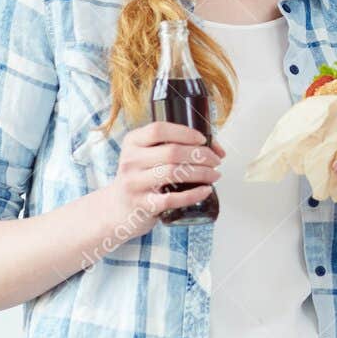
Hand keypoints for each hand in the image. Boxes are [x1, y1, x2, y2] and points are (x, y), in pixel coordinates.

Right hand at [104, 122, 225, 241]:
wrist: (118, 208)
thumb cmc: (143, 176)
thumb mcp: (149, 156)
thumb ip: (177, 146)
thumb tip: (218, 150)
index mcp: (133, 142)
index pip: (159, 130)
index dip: (185, 133)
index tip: (202, 140)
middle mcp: (131, 160)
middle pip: (172, 152)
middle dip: (201, 155)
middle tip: (216, 161)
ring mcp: (135, 183)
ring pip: (174, 173)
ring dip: (201, 173)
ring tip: (215, 175)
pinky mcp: (142, 204)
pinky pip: (172, 198)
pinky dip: (194, 194)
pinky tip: (206, 190)